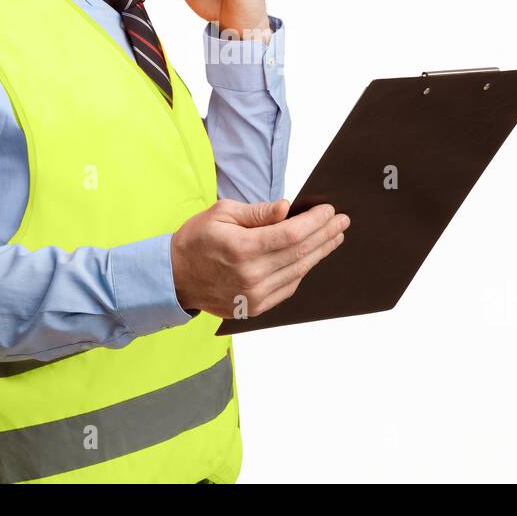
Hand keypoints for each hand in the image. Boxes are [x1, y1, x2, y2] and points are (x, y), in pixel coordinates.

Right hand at [170, 198, 350, 318]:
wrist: (174, 277)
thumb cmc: (197, 240)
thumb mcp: (222, 214)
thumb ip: (257, 213)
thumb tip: (287, 208)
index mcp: (241, 248)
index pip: (291, 233)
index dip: (315, 222)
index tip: (329, 210)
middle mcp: (250, 275)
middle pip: (300, 252)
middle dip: (325, 235)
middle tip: (342, 222)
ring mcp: (254, 294)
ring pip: (299, 271)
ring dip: (320, 252)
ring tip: (334, 237)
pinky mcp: (255, 306)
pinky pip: (289, 287)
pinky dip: (303, 270)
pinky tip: (312, 257)